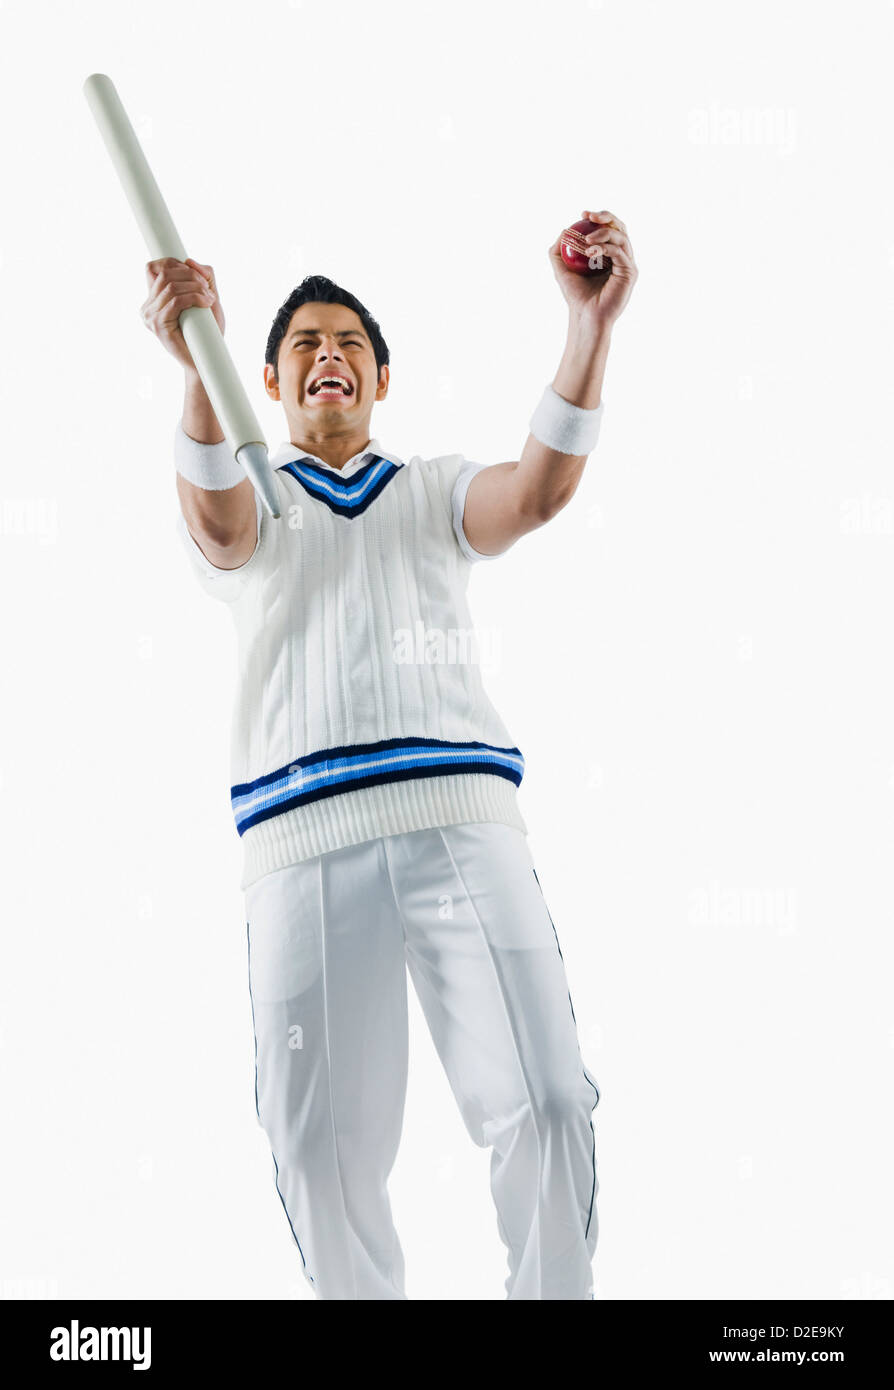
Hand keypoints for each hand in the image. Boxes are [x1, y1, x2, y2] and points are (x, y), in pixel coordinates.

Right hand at [140, 256, 224, 370]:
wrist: (205, 361)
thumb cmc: (206, 333)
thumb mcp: (207, 299)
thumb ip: (203, 278)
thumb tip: (190, 260)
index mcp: (153, 299)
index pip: (153, 268)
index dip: (173, 263)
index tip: (195, 275)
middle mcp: (147, 307)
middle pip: (164, 273)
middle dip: (190, 275)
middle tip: (208, 288)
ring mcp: (150, 317)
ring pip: (171, 286)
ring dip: (195, 287)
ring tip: (210, 298)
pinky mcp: (158, 326)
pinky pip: (175, 301)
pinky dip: (194, 297)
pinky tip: (207, 303)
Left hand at [548, 210, 637, 330]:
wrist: (585, 316)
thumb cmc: (576, 296)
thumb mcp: (561, 269)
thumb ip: (559, 250)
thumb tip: (565, 230)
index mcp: (609, 254)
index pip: (609, 228)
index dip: (599, 217)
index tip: (583, 213)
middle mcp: (621, 257)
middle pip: (619, 227)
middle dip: (605, 217)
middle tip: (589, 216)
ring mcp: (628, 264)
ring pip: (620, 236)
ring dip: (602, 233)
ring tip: (586, 241)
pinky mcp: (630, 272)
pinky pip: (619, 251)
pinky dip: (605, 247)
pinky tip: (590, 252)